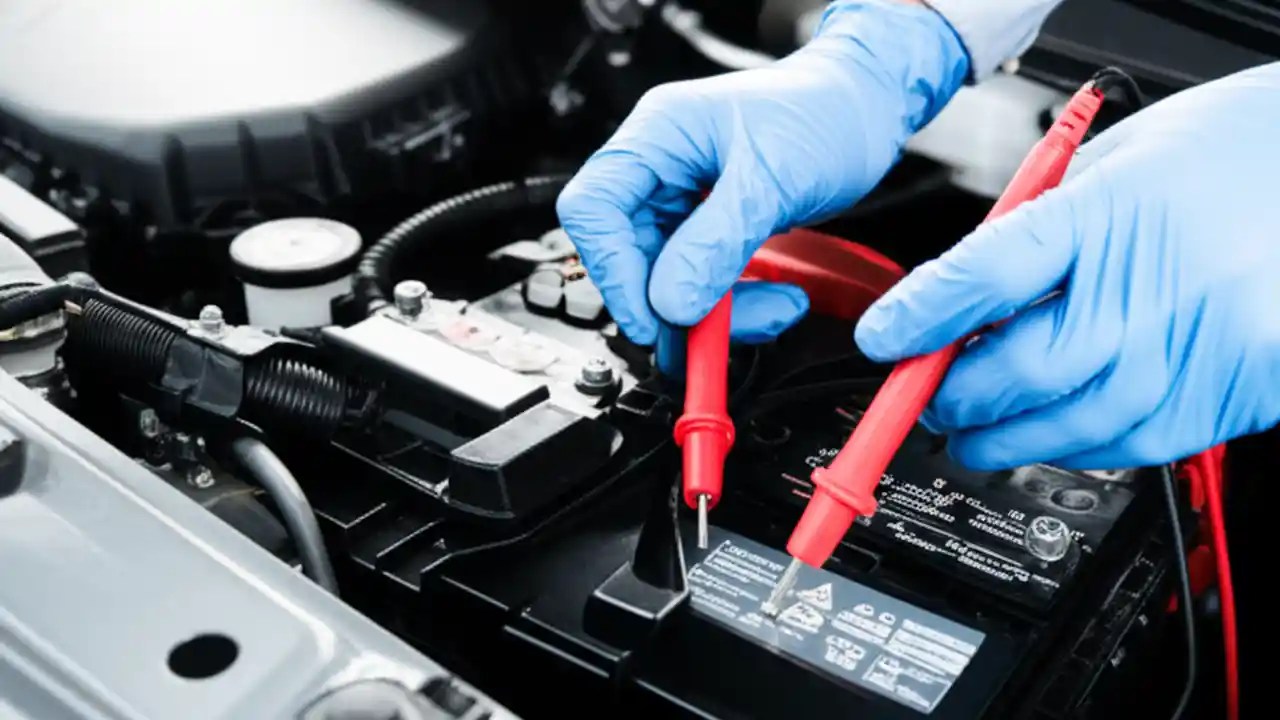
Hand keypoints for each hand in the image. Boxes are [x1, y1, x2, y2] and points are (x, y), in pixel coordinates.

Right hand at [557, 0, 967, 355]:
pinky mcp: (711, 223)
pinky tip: (775, 301)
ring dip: (716, 311)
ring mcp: (684, 197)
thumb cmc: (828, 111)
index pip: (595, 210)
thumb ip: (717, 244)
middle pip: (628, 254)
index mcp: (657, 134)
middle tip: (713, 336)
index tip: (653, 319)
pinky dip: (736, 304)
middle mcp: (660, 165)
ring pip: (668, 278)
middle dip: (674, 301)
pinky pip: (703, 279)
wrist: (872, 105)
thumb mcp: (773, 181)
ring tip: (773, 310)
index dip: (615, 272)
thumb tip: (671, 304)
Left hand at [855, 63, 1279, 469]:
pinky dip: (1080, 446)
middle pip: (1025, 366)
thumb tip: (959, 297)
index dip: (922, 316)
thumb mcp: (1108, 167)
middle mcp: (1155, 281)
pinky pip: (1138, 443)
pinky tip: (1056, 432)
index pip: (988, 273)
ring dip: (1008, 439)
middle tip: (928, 399)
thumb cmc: (1218, 156)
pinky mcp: (1238, 389)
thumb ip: (1033, 233)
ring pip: (1076, 425)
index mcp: (1109, 209)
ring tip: (975, 433)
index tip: (883, 340)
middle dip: (957, 396)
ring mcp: (1202, 342)